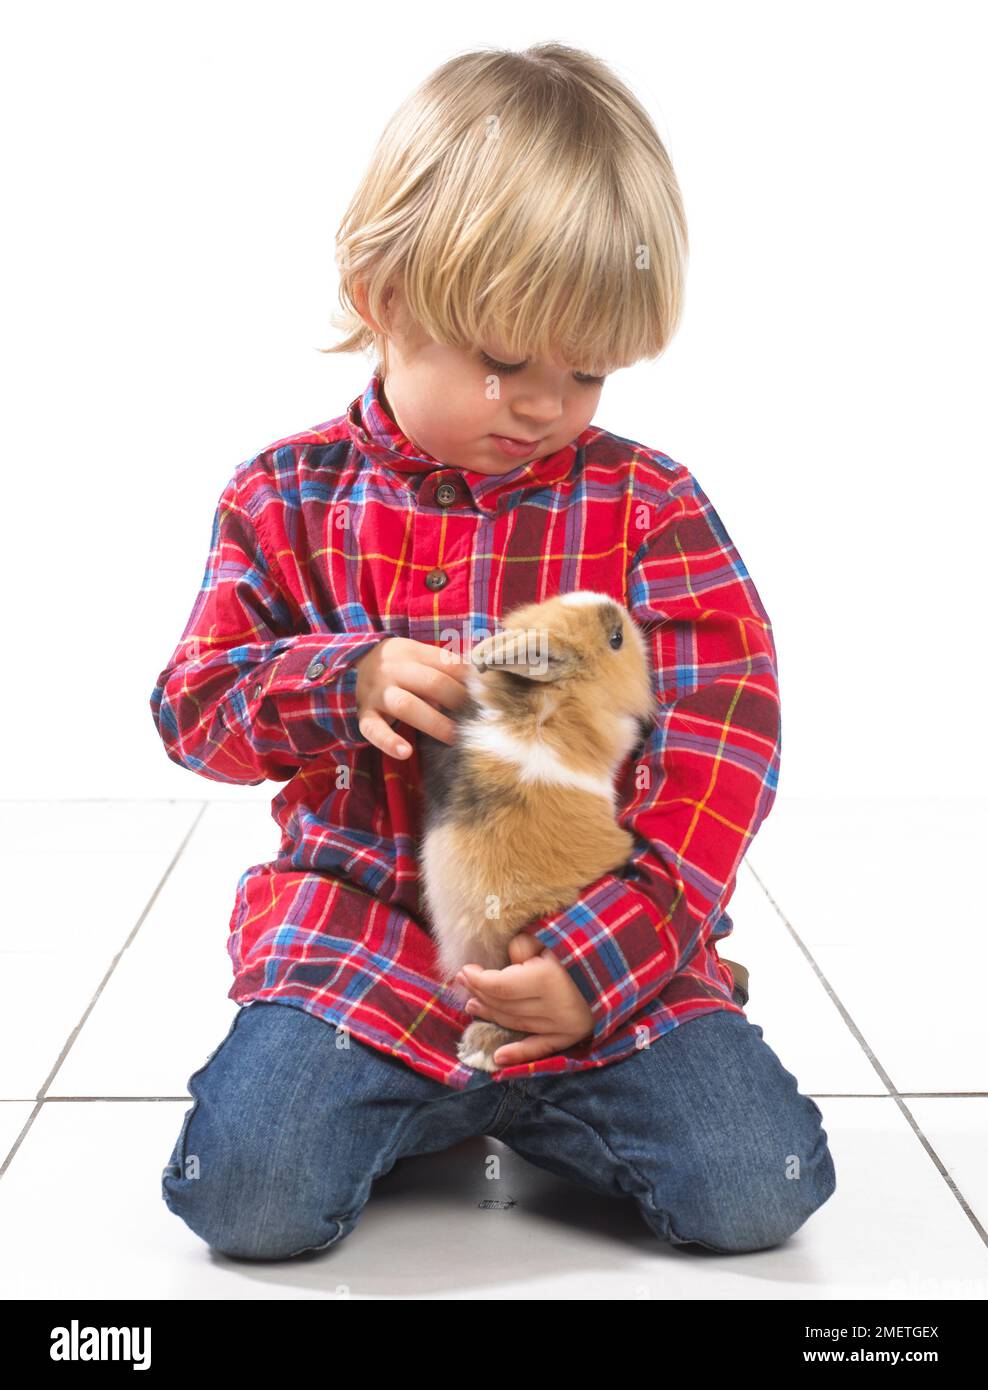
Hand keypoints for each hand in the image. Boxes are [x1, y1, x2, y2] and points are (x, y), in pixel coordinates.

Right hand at [354, 637, 472, 759]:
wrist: (354, 663)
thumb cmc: (400, 665)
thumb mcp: (419, 655)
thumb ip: (446, 665)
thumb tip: (483, 681)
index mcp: (412, 652)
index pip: (448, 664)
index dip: (469, 680)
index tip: (487, 695)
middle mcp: (394, 670)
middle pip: (432, 683)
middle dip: (458, 701)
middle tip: (477, 717)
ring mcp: (378, 693)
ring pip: (407, 705)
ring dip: (434, 722)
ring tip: (455, 736)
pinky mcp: (365, 714)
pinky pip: (374, 730)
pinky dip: (389, 742)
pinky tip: (405, 752)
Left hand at [455, 932, 594, 1066]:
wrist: (624, 963)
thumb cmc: (584, 942)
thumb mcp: (552, 936)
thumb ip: (524, 947)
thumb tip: (506, 962)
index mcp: (546, 980)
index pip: (499, 985)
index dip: (478, 979)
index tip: (464, 970)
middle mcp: (552, 1008)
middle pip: (504, 1005)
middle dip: (480, 993)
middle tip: (463, 983)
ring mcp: (562, 1026)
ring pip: (516, 1023)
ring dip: (491, 1015)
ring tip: (473, 1005)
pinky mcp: (570, 1036)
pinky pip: (540, 1049)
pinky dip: (519, 1054)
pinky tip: (498, 1058)